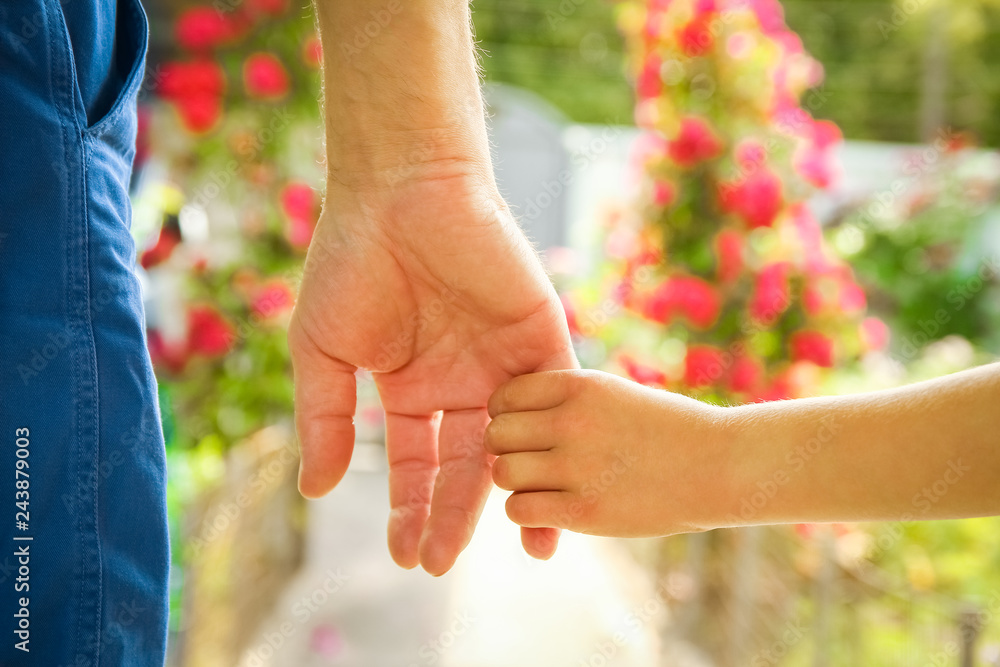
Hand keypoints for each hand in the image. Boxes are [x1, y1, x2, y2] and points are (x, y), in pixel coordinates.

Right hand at [289, 172, 576, 574]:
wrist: (400, 192)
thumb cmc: (352, 263)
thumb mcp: (325, 353)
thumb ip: (325, 421)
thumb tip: (317, 491)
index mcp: (413, 389)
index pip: (416, 465)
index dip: (410, 510)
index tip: (405, 556)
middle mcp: (461, 384)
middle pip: (464, 464)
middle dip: (453, 515)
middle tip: (442, 564)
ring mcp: (503, 363)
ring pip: (516, 441)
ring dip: (516, 491)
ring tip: (520, 542)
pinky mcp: (541, 336)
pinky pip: (556, 398)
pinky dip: (558, 439)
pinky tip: (556, 476)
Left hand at [485, 370, 731, 536]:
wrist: (718, 465)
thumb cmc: (663, 429)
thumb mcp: (613, 394)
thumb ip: (564, 400)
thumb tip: (507, 414)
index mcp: (580, 386)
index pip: (505, 396)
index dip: (506, 415)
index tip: (523, 429)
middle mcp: (574, 421)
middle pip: (497, 435)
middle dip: (506, 449)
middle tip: (528, 460)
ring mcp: (578, 466)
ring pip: (503, 473)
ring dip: (515, 483)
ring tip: (541, 484)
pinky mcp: (585, 510)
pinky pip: (520, 509)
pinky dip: (526, 512)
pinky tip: (550, 508)